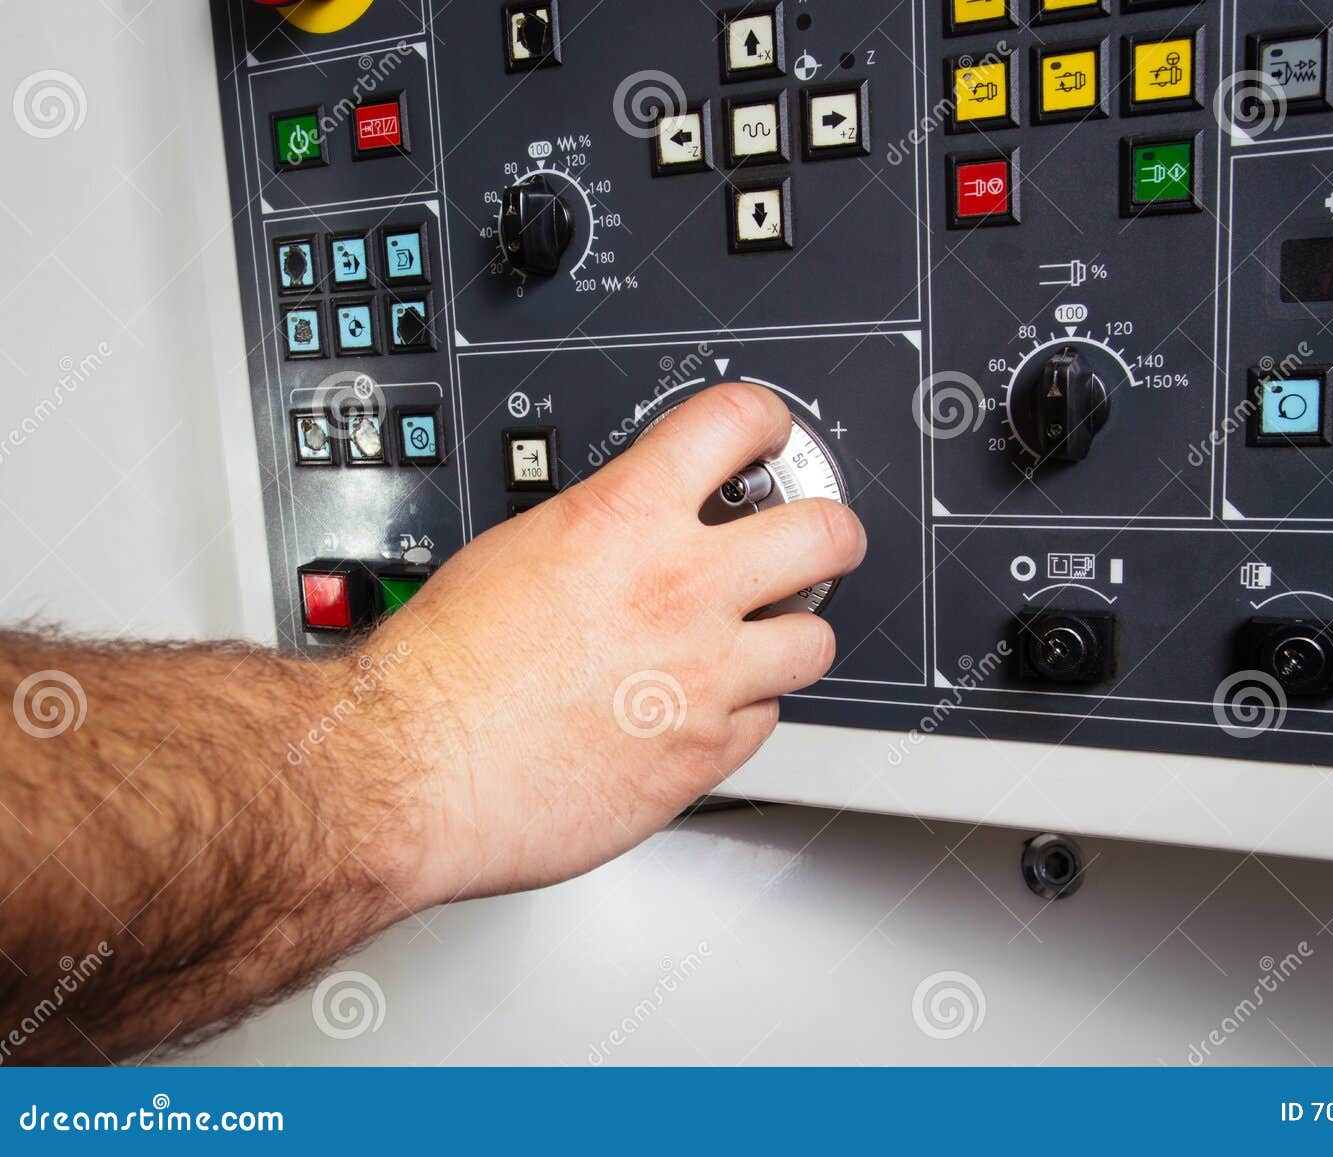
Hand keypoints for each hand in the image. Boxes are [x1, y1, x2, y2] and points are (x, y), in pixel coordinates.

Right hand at [368, 383, 866, 907]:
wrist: (418, 768)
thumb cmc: (444, 668)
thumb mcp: (518, 548)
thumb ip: (601, 532)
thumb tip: (631, 531)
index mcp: (625, 518)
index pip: (733, 422)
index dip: (762, 420)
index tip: (766, 434)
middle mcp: (682, 588)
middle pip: (825, 533)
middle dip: (832, 532)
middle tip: (822, 540)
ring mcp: (705, 674)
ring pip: (815, 641)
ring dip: (794, 637)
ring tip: (766, 641)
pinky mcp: (704, 753)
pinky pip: (766, 721)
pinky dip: (744, 714)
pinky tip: (705, 710)